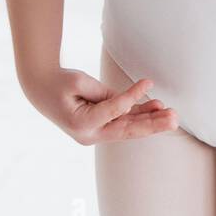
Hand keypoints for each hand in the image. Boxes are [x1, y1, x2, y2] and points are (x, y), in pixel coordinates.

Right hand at [23, 65, 178, 143]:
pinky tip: (157, 109)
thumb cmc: (59, 83)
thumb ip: (102, 93)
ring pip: (128, 128)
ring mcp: (97, 133)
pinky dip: (140, 115)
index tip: (148, 81)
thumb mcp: (78, 82)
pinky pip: (124, 122)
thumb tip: (127, 102)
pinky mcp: (102, 126)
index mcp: (81, 125)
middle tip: (174, 119)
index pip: (113, 111)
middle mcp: (90, 134)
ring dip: (151, 121)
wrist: (42, 90)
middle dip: (152, 124)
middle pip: (126, 130)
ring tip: (172, 116)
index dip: (132, 96)